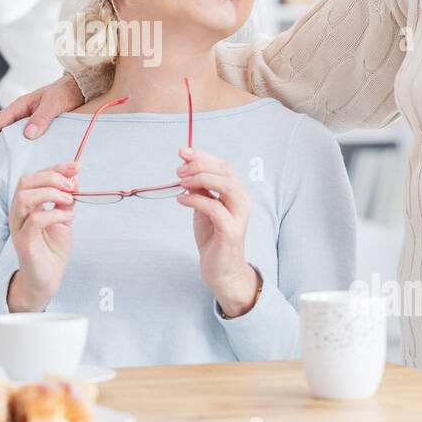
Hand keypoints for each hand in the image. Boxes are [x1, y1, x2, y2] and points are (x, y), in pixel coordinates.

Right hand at [0, 73, 84, 161]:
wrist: (79, 90)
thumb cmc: (65, 93)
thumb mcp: (53, 103)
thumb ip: (41, 117)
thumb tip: (28, 134)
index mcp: (19, 107)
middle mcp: (19, 117)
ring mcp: (26, 125)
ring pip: (8, 141)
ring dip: (0, 154)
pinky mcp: (36, 132)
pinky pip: (22, 144)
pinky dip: (16, 155)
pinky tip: (17, 168)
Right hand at [6, 162, 79, 311]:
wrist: (47, 279)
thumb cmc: (52, 250)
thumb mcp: (64, 218)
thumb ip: (67, 199)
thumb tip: (75, 177)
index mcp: (27, 204)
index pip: (35, 176)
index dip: (56, 168)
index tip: (76, 166)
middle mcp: (19, 213)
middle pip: (25, 182)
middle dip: (52, 177)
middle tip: (72, 185)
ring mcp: (19, 227)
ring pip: (25, 197)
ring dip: (50, 193)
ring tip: (69, 199)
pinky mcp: (24, 242)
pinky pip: (35, 220)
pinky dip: (54, 214)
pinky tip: (69, 217)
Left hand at [176, 146, 257, 316]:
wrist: (221, 270)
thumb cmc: (212, 237)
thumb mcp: (203, 208)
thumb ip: (199, 189)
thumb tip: (185, 169)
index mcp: (236, 192)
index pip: (223, 165)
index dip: (203, 156)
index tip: (183, 152)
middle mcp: (242, 201)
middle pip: (225, 171)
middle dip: (200, 165)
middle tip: (179, 169)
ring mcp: (238, 216)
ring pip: (226, 185)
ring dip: (201, 178)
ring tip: (181, 182)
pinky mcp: (231, 231)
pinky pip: (215, 208)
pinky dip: (196, 200)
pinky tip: (181, 200)